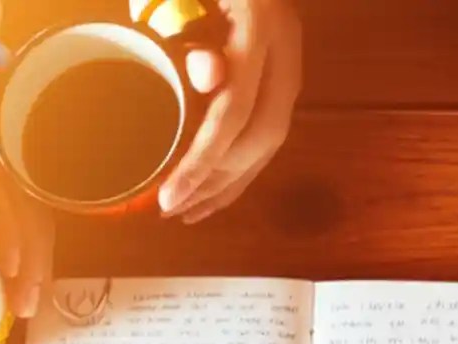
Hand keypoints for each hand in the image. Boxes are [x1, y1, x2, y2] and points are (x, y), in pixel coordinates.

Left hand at [156, 0, 301, 223]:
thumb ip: (182, 18)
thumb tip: (210, 76)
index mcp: (261, 24)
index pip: (237, 109)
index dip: (204, 159)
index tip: (169, 195)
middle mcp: (285, 49)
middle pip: (263, 135)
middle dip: (217, 181)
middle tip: (172, 209)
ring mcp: (289, 61)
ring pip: (272, 140)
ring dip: (231, 182)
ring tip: (190, 211)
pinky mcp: (282, 72)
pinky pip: (270, 129)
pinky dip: (243, 166)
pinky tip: (217, 188)